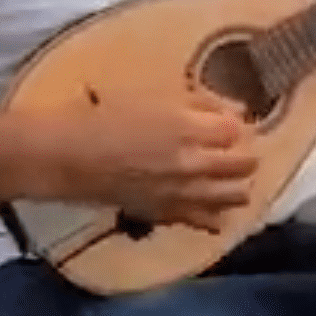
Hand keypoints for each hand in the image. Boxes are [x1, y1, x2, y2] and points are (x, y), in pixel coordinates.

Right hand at [34, 90, 257, 232]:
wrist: (70, 156)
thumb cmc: (105, 116)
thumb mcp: (155, 95)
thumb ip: (199, 102)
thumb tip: (235, 110)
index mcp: (189, 128)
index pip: (238, 129)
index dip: (237, 123)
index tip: (228, 121)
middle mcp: (194, 164)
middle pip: (245, 163)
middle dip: (244, 153)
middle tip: (231, 146)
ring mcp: (184, 194)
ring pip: (236, 195)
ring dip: (237, 182)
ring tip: (225, 174)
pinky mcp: (170, 215)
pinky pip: (208, 221)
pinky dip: (216, 212)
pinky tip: (211, 203)